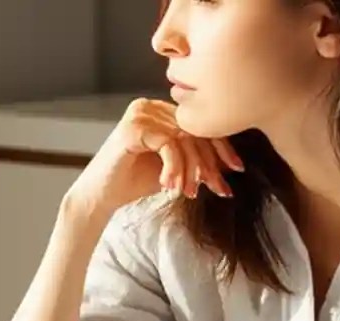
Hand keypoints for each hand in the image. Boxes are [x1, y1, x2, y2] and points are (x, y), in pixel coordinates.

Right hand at [66, 98, 243, 221]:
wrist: (103, 195)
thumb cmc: (136, 181)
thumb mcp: (176, 168)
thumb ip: (197, 158)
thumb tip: (231, 163)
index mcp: (162, 110)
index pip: (200, 124)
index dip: (221, 147)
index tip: (236, 169)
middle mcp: (151, 106)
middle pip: (195, 131)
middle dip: (210, 163)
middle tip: (219, 188)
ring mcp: (140, 113)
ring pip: (184, 139)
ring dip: (192, 170)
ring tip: (189, 192)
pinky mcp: (133, 127)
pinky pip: (168, 145)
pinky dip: (174, 168)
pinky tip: (169, 186)